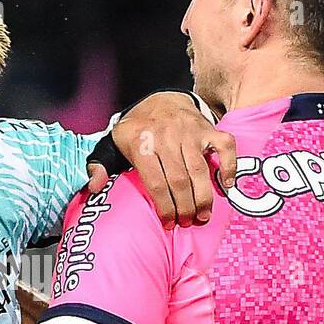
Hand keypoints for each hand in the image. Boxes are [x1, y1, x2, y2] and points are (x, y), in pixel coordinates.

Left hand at [107, 91, 237, 227]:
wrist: (160, 100)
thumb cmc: (136, 131)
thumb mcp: (111, 145)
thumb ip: (100, 166)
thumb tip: (94, 187)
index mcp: (141, 144)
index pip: (155, 183)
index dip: (164, 207)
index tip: (168, 224)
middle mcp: (167, 137)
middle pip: (179, 181)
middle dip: (184, 208)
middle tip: (186, 223)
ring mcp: (190, 132)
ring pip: (200, 170)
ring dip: (203, 198)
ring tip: (203, 216)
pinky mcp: (208, 128)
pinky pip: (225, 147)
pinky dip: (229, 167)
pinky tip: (225, 186)